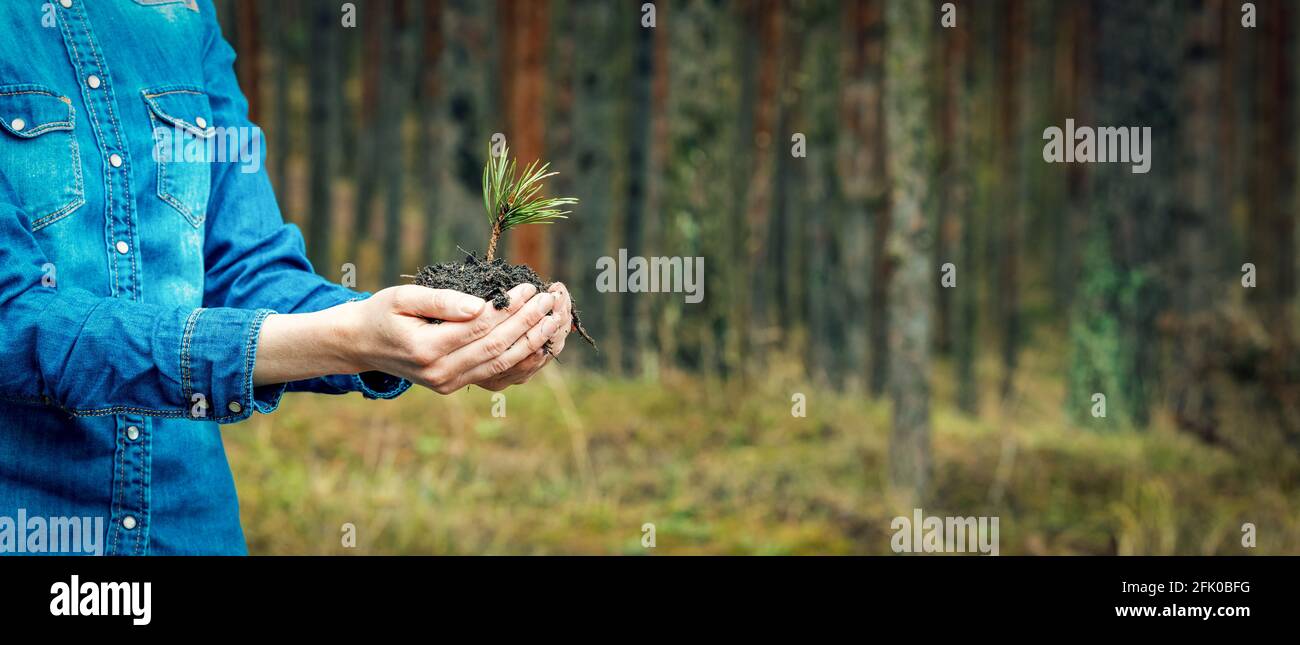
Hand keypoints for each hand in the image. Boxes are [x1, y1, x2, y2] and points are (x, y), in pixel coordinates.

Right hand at [343, 283, 557, 393]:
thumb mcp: (403, 297)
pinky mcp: (454, 385)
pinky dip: (521, 360)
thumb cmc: (382, 313)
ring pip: (501, 364)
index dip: (509, 307)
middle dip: (528, 323)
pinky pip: (495, 374)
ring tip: (553, 320)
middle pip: (496, 347)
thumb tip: (480, 305)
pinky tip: (540, 343)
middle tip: (551, 301)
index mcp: (426, 348)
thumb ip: (441, 301)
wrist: (361, 344)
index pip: (480, 327)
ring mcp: (448, 384)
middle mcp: (440, 373)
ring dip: (532, 342)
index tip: (528, 288)